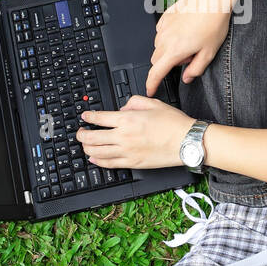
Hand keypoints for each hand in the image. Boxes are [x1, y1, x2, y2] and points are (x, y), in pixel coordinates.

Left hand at [76, 95, 195, 169]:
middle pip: (92, 137)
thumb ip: (134, 101)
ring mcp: (127, 151)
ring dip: (87, 148)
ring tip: (85, 145)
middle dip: (81, 134)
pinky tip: (94, 158)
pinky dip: (98, 161)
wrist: (186, 141)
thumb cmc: (174, 123)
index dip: (88, 117)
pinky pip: (109, 164)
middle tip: (79, 132)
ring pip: (97, 152)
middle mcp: (124, 136)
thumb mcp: (153, 103)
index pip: (99, 118)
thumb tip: (123, 107)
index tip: (85, 117)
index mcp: (128, 119)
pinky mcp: (133, 163)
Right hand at [144, 0, 235, 95]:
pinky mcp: (165, 17)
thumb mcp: (209, 52)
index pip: (156, 73)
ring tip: (189, 41)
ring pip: (158, 46)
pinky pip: (160, 32)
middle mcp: (165, 39)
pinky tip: (184, 31)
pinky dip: (168, 37)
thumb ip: (196, 69)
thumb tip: (187, 77)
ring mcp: (163, 27)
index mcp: (175, 51)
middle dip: (167, 64)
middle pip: (156, 60)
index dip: (151, 84)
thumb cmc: (213, 22)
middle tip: (188, 57)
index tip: (149, 90)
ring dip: (168, 50)